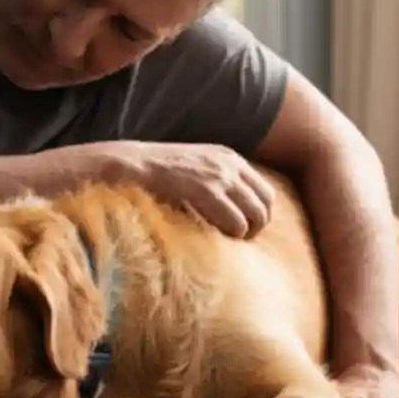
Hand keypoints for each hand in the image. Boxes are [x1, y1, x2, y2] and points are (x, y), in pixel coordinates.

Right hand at [106, 142, 275, 238]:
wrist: (132, 163)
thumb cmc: (158, 172)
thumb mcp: (195, 166)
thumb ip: (216, 179)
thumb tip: (233, 207)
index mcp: (230, 157)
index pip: (266, 192)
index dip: (259, 214)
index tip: (243, 227)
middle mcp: (231, 164)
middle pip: (266, 205)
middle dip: (256, 226)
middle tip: (237, 239)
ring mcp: (220, 176)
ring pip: (255, 216)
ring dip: (244, 234)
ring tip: (226, 240)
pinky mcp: (207, 191)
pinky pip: (236, 223)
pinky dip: (230, 235)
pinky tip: (214, 236)